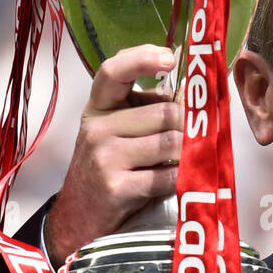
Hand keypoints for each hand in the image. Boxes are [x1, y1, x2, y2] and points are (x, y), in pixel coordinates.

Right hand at [44, 44, 182, 267]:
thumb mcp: (116, 130)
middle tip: (194, 135)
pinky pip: (168, 175)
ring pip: (170, 142)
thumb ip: (146, 109)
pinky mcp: (117, 188)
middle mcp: (98, 128)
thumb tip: (193, 92)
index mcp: (98, 108)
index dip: (142, 58)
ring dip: (188, 151)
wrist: (79, 215)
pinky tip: (179, 180)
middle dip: (187, 124)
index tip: (169, 57)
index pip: (113, 71)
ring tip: (186, 157)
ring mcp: (105, 158)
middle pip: (164, 112)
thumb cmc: (108, 167)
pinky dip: (182, 177)